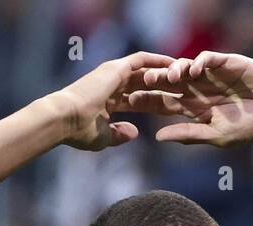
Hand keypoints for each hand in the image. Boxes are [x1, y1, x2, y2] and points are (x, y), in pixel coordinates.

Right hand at [49, 51, 175, 150]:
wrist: (64, 120)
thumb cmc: (79, 132)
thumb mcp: (103, 137)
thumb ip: (119, 134)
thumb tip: (134, 133)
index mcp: (108, 101)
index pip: (138, 100)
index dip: (156, 104)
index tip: (173, 108)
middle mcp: (111, 84)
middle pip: (145, 83)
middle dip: (166, 86)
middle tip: (187, 88)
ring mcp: (113, 74)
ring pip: (146, 70)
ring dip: (165, 71)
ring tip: (186, 73)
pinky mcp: (115, 68)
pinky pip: (142, 60)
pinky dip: (158, 61)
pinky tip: (175, 64)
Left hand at [129, 51, 252, 146]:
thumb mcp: (219, 136)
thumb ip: (190, 135)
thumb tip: (158, 137)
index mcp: (195, 110)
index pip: (164, 104)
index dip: (147, 101)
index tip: (129, 102)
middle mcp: (200, 90)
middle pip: (168, 83)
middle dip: (153, 81)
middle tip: (141, 82)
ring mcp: (212, 75)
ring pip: (184, 67)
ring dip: (174, 70)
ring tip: (170, 78)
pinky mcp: (227, 63)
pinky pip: (207, 58)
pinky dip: (199, 61)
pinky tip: (193, 70)